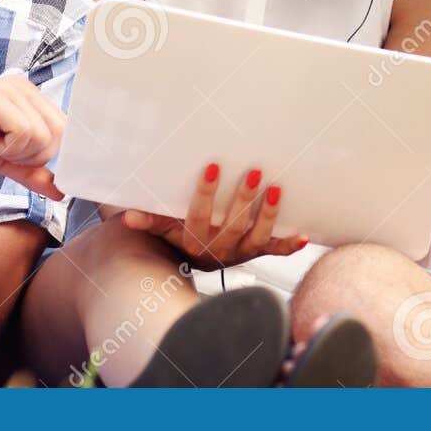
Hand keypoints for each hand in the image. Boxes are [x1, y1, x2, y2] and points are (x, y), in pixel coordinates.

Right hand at [0, 75, 65, 199]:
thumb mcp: (4, 160)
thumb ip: (32, 172)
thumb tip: (61, 192)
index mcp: (31, 97)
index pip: (65, 130)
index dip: (46, 154)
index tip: (17, 158)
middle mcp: (25, 88)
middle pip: (59, 133)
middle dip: (34, 156)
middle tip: (4, 152)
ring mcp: (11, 90)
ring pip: (44, 135)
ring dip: (19, 153)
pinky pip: (25, 132)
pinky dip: (9, 148)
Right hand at [121, 163, 306, 270]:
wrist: (197, 263)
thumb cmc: (180, 236)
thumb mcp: (164, 229)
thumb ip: (150, 220)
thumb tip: (126, 216)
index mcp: (194, 240)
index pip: (199, 214)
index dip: (205, 193)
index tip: (212, 166)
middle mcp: (219, 248)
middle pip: (232, 224)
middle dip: (243, 199)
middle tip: (255, 171)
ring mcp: (240, 251)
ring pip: (256, 236)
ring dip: (268, 216)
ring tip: (276, 190)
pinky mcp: (257, 252)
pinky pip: (274, 252)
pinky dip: (289, 246)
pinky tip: (304, 236)